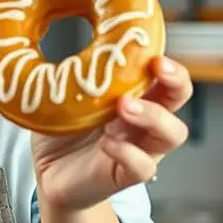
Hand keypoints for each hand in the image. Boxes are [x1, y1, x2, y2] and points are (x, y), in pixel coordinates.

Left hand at [32, 56, 192, 210]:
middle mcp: (142, 122)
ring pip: (171, 134)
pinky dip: (128, 152)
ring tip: (124, 106)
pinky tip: (106, 143)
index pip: (166, 78)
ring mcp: (138, 148)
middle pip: (179, 100)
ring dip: (153, 115)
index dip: (170, 67)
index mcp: (134, 98)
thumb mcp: (62, 98)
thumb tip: (43, 46)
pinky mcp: (126, 175)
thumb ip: (65, 76)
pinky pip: (143, 167)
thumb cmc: (60, 133)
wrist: (49, 176)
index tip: (156, 56)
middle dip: (176, 82)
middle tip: (157, 69)